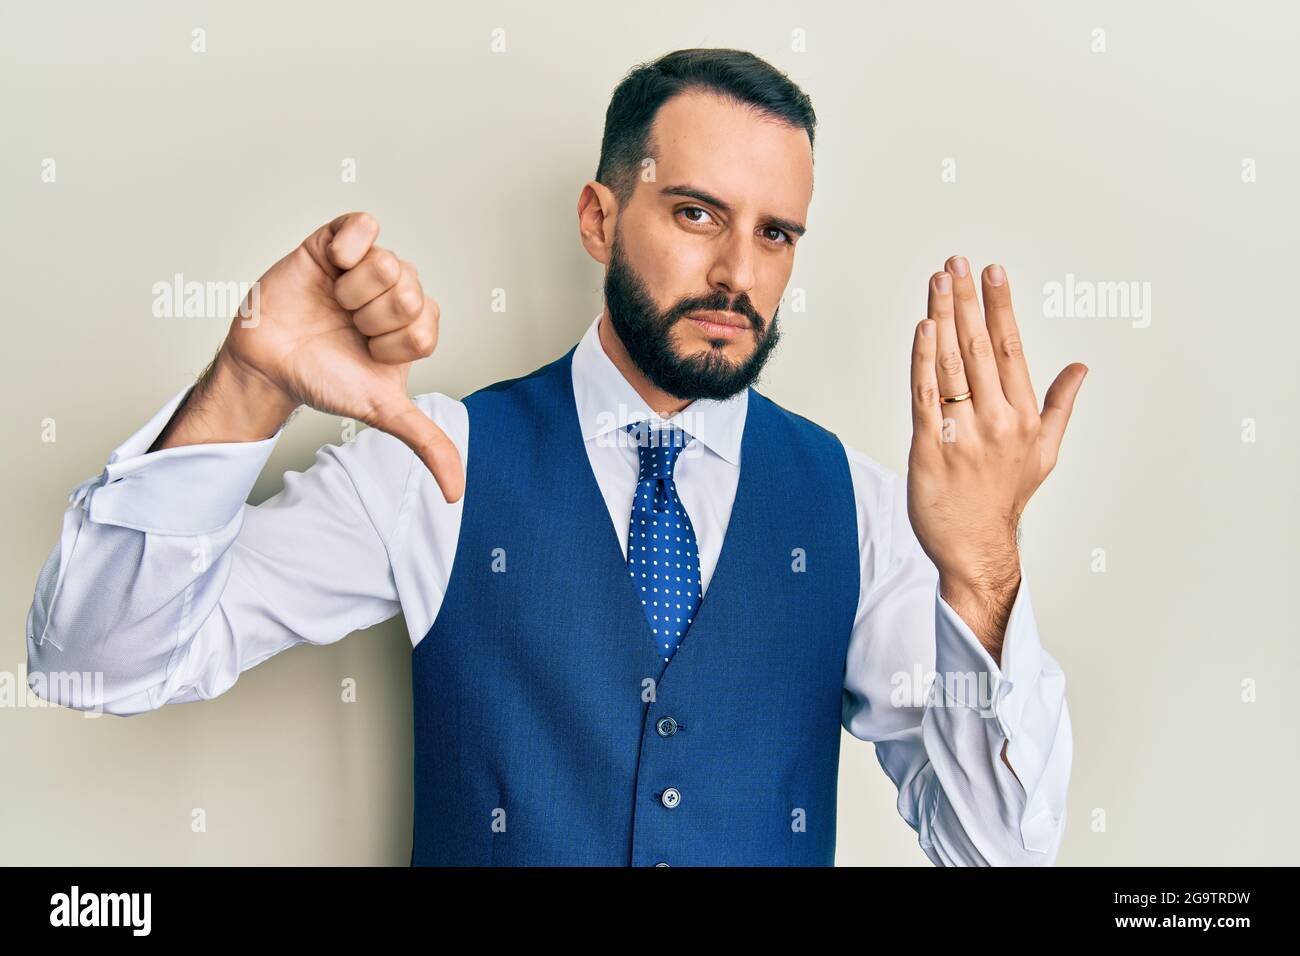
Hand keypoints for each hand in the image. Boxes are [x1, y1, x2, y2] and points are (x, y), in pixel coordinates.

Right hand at [217, 211, 463, 501]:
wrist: (268, 364)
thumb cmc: (325, 381)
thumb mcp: (382, 412)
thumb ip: (426, 442)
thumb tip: (456, 494)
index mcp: (416, 326)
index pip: (428, 325)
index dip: (394, 344)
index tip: (369, 353)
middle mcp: (397, 293)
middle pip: (409, 292)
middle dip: (372, 321)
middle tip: (348, 329)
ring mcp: (368, 266)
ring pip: (388, 263)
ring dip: (353, 294)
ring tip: (335, 305)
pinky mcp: (337, 242)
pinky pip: (364, 224)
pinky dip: (350, 243)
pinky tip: (333, 265)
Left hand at [908, 256, 1085, 596]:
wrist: (975, 548)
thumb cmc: (1005, 498)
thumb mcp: (1045, 453)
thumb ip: (1060, 405)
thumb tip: (1080, 367)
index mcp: (1024, 418)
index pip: (1012, 350)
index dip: (1001, 308)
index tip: (993, 273)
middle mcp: (997, 422)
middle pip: (980, 348)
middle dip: (967, 301)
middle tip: (957, 263)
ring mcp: (963, 435)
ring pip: (952, 365)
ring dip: (943, 318)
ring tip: (937, 281)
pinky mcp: (930, 448)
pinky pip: (925, 396)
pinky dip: (923, 361)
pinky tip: (922, 329)